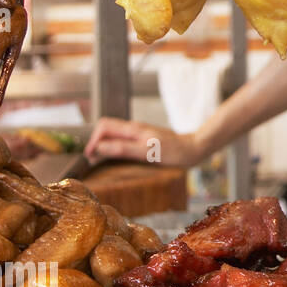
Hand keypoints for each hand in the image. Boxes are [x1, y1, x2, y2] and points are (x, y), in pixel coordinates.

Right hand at [85, 118, 205, 166]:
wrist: (195, 148)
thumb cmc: (174, 152)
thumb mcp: (147, 152)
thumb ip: (123, 149)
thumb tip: (99, 148)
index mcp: (133, 129)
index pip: (104, 126)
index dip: (94, 140)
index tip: (91, 156)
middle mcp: (135, 129)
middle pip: (107, 129)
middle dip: (96, 141)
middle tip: (94, 160)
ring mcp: (140, 133)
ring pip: (115, 134)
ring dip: (105, 145)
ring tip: (101, 160)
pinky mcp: (146, 139)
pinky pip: (124, 140)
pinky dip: (116, 148)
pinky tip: (118, 159)